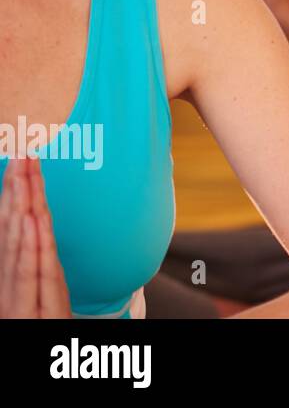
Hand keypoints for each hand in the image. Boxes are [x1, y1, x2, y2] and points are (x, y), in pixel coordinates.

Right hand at [0, 156, 70, 317]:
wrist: (37, 365)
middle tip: (24, 154)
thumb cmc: (39, 331)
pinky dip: (29, 248)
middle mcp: (15, 291)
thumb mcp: (41, 305)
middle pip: (17, 236)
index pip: (19, 236)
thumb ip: (38, 273)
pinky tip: (32, 221)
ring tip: (24, 173)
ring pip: (20, 250)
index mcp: (17, 287)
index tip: (24, 167)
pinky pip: (29, 277)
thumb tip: (37, 233)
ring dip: (22, 209)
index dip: (19, 201)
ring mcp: (20, 304)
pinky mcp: (26, 318)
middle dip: (19, 194)